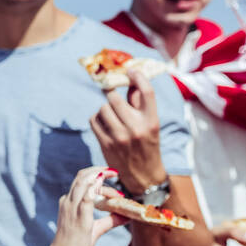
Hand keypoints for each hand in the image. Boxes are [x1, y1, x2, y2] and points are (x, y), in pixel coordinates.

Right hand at [49, 167, 125, 245]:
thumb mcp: (95, 229)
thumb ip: (110, 220)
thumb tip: (127, 216)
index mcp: (68, 203)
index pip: (81, 182)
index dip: (97, 176)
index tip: (111, 179)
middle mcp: (68, 203)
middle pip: (81, 177)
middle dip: (98, 170)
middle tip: (113, 171)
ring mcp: (72, 210)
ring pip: (83, 184)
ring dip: (99, 177)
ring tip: (113, 174)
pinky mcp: (80, 219)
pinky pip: (86, 199)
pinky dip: (94, 189)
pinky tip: (104, 185)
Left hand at [90, 69, 165, 192]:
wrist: (143, 175)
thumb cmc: (147, 144)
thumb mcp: (151, 124)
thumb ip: (140, 103)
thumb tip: (130, 79)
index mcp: (152, 121)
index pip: (147, 92)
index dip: (138, 77)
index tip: (130, 71)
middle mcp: (136, 128)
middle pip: (115, 98)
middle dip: (113, 96)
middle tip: (114, 99)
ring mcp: (119, 137)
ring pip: (102, 108)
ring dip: (104, 109)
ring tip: (111, 115)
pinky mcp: (106, 144)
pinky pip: (94, 120)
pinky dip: (96, 118)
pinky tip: (103, 123)